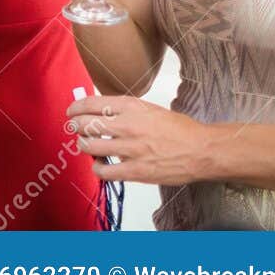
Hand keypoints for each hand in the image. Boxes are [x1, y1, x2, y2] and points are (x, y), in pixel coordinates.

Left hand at [66, 93, 216, 183]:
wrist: (202, 150)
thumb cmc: (180, 130)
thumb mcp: (150, 109)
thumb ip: (126, 111)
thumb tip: (101, 112)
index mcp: (132, 107)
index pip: (92, 103)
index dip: (76, 108)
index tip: (71, 111)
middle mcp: (128, 125)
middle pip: (86, 124)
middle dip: (76, 127)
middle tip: (76, 129)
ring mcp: (131, 149)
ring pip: (90, 146)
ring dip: (83, 146)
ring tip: (86, 145)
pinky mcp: (136, 171)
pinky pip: (104, 170)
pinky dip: (97, 168)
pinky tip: (100, 165)